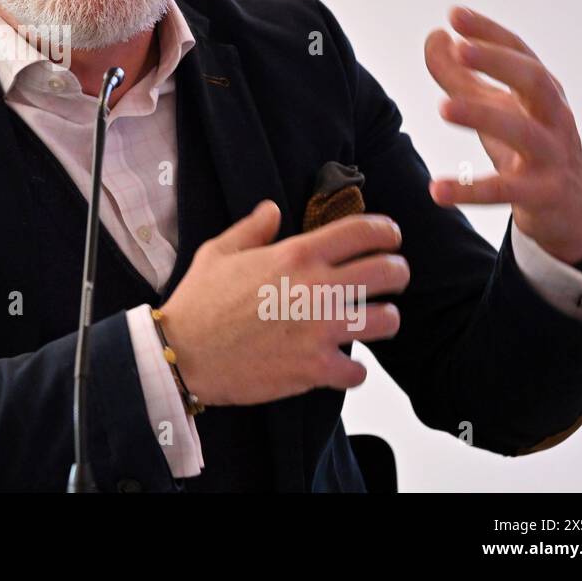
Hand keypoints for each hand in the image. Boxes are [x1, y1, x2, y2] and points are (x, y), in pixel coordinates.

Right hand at [159, 201, 407, 406]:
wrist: (183, 352)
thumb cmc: (199, 301)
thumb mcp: (219, 252)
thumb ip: (252, 228)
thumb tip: (272, 209)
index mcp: (296, 254)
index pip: (363, 231)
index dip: (386, 231)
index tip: (390, 237)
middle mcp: (316, 288)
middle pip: (389, 272)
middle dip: (398, 272)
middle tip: (391, 279)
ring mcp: (319, 329)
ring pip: (386, 320)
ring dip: (383, 320)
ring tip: (371, 321)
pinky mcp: (315, 367)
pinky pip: (359, 371)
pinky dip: (353, 370)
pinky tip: (341, 365)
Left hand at [424, 5, 581, 263]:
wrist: (568, 209)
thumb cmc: (527, 148)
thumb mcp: (495, 108)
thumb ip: (460, 75)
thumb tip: (436, 36)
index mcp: (541, 91)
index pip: (519, 52)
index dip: (490, 33)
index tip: (455, 15)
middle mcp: (553, 116)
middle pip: (534, 80)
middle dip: (498, 62)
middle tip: (460, 49)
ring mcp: (553, 155)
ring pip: (523, 132)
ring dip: (482, 116)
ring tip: (443, 107)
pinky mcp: (543, 193)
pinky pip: (506, 190)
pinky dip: (471, 190)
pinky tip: (436, 189)